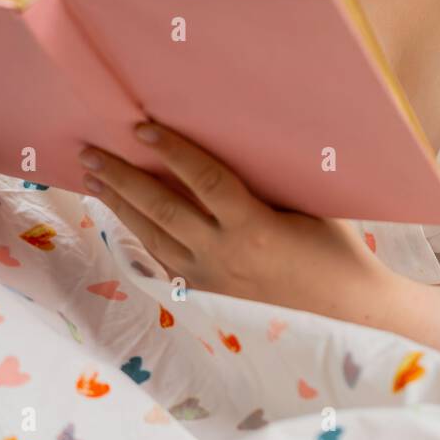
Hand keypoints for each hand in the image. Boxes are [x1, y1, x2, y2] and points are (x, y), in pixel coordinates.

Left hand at [77, 119, 393, 322]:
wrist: (348, 313)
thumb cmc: (338, 250)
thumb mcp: (309, 205)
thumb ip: (269, 181)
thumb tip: (236, 141)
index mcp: (253, 228)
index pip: (203, 180)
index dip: (172, 151)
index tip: (142, 127)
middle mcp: (223, 255)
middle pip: (161, 209)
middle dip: (122, 178)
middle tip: (90, 151)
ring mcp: (211, 278)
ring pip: (153, 236)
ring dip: (120, 205)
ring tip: (93, 179)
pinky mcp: (208, 293)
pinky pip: (163, 259)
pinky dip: (139, 233)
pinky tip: (124, 217)